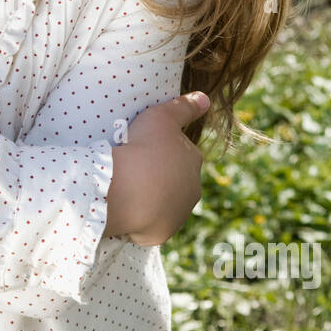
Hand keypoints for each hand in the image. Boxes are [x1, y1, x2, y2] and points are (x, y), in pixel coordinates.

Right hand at [106, 93, 209, 245]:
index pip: (182, 153)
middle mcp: (192, 189)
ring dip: (151, 197)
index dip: (162, 149)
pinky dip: (141, 217)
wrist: (125, 190)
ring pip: (165, 203)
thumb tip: (206, 98)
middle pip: (176, 180)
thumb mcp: (162, 117)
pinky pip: (151, 223)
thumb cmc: (143, 149)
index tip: (143, 148)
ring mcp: (178, 214)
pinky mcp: (161, 232)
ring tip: (128, 189)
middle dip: (160, 175)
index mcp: (194, 161)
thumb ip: (184, 107)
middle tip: (133, 168)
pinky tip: (127, 208)